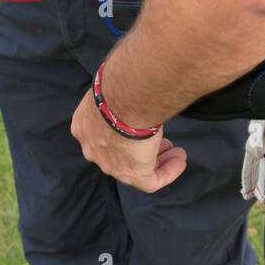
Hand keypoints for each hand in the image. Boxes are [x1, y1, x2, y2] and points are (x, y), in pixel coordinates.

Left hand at [71, 88, 186, 191]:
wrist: (125, 97)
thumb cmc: (120, 84)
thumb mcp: (113, 87)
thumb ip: (120, 94)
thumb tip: (132, 84)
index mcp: (84, 125)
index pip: (102, 134)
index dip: (123, 133)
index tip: (141, 125)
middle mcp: (92, 147)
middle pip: (118, 153)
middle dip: (139, 149)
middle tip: (161, 142)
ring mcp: (110, 164)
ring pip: (134, 168)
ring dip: (156, 160)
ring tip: (175, 152)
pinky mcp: (131, 174)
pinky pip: (150, 181)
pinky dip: (167, 172)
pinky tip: (180, 160)